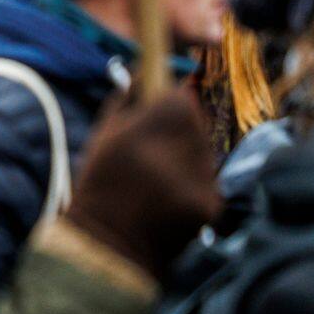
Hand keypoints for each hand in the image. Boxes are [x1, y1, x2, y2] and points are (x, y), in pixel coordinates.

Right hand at [61, 89, 219, 278]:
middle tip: (161, 144)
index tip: (163, 109)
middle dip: (183, 128)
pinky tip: (172, 196)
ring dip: (190, 155)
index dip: (173, 102)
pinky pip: (210, 180)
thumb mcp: (104, 134)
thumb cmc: (101, 184)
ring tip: (163, 174)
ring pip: (205, 152)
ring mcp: (198, 182)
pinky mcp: (211, 207)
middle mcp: (177, 154)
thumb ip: (127, 99)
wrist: (109, 245)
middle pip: (196, 124)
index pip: (181, 100)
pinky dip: (196, 184)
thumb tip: (145, 67)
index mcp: (145, 132)